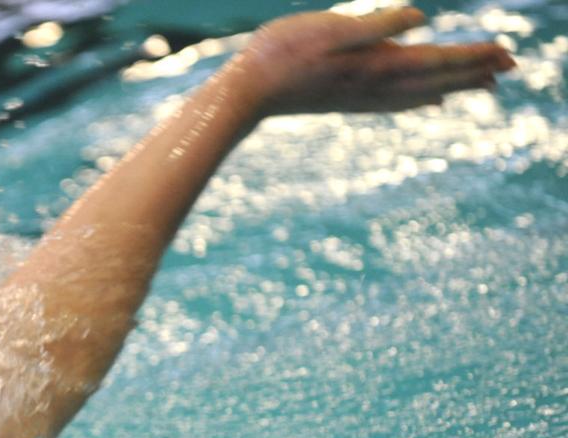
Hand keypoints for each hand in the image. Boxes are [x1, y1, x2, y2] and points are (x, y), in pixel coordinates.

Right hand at [231, 6, 515, 118]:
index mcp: (376, 65)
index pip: (436, 58)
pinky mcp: (345, 99)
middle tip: (511, 68)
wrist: (245, 94)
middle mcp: (374, 86)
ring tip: (482, 85)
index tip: (506, 53)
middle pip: (435, 78)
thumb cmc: (281, 54)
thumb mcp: (330, 28)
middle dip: (473, 71)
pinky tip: (428, 99)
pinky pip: (396, 100)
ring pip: (420, 91)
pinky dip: (420, 97)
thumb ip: (377, 24)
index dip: (472, 55)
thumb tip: (421, 18)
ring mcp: (359, 96)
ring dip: (453, 85)